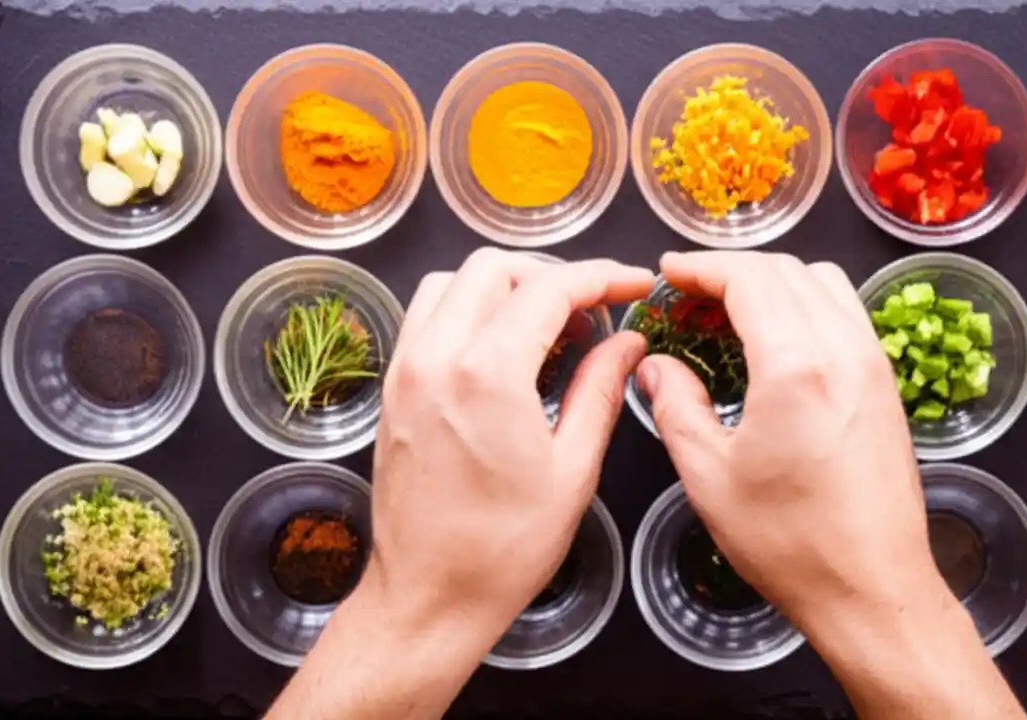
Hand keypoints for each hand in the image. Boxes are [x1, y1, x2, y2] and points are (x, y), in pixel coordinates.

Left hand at [271, 249, 651, 719]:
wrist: (426, 596)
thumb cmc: (503, 548)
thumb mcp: (572, 469)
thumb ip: (600, 389)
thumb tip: (628, 342)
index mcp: (488, 373)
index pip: (550, 289)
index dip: (601, 277)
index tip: (633, 284)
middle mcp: (437, 356)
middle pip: (496, 268)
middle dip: (552, 275)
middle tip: (593, 309)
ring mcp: (406, 369)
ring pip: (453, 281)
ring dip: (504, 285)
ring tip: (547, 323)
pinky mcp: (393, 388)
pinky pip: (426, 315)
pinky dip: (467, 308)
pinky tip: (501, 345)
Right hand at [636, 250, 936, 624]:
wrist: (872, 587)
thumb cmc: (792, 543)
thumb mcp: (709, 477)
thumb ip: (676, 406)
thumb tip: (656, 367)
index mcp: (795, 367)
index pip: (749, 278)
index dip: (701, 266)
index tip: (670, 273)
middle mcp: (843, 351)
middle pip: (787, 269)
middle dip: (733, 269)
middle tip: (691, 293)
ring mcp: (873, 365)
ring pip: (824, 282)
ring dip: (774, 281)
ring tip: (732, 311)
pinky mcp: (886, 386)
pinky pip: (846, 314)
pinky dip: (807, 304)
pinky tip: (778, 340)